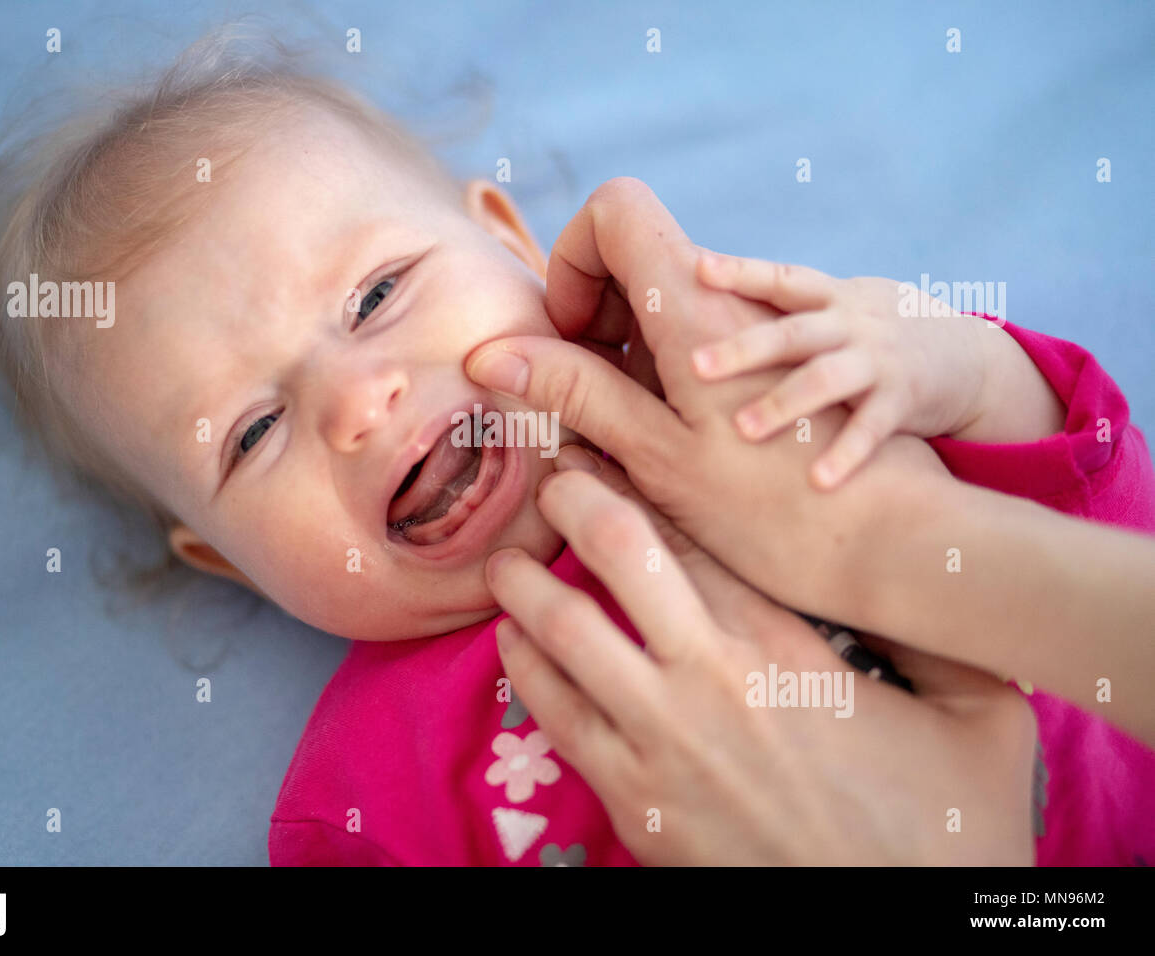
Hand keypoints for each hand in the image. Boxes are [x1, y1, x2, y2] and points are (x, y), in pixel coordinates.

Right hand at [467, 178, 951, 624]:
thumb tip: (492, 353)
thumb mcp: (654, 455)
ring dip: (631, 347)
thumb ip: (573, 392)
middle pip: (640, 251)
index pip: (616, 208)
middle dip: (596, 310)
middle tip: (591, 393)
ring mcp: (761, 326)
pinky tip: (680, 431)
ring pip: (670, 300)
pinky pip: (709, 335)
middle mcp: (733, 297)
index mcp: (693, 303)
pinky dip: (674, 367)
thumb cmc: (771, 511)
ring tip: (635, 422)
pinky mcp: (782, 362)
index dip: (575, 260)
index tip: (574, 336)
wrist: (890, 542)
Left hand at [487, 447, 1037, 864]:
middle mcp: (708, 679)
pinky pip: (553, 717)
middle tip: (553, 477)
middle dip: (574, 498)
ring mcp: (657, 743)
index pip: (692, 533)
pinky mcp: (631, 804)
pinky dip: (525, 670)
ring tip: (508, 562)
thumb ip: (945, 634)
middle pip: (617, 550)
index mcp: (785, 645)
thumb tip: (927, 569)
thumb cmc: (942, 826)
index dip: (644, 482)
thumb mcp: (980, 714)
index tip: (614, 453)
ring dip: (526, 586)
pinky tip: (516, 645)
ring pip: (562, 632)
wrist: (895, 929)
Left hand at [689, 254, 987, 487]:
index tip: (697, 267)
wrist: (971, 357)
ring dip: (783, 403)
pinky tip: (819, 482)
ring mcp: (879, 361)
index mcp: (831, 300)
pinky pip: (872, 429)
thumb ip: (787, 311)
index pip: (782, 279)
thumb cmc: (878, 334)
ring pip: (826, 379)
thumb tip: (708, 288)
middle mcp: (852, 324)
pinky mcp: (905, 400)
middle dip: (743, 348)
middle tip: (695, 365)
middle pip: (793, 332)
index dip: (742, 271)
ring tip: (743, 430)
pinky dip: (847, 455)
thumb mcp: (842, 309)